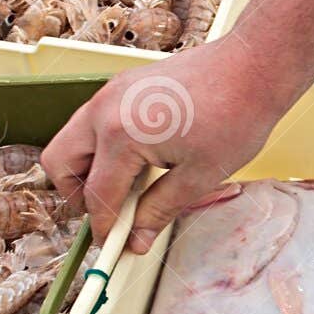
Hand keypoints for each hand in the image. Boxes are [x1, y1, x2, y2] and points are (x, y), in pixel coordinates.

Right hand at [42, 37, 290, 252]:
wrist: (252, 68)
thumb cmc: (234, 116)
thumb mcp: (199, 176)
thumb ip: (160, 210)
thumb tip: (137, 239)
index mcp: (119, 134)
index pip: (97, 195)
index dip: (105, 227)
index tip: (114, 246)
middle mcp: (103, 109)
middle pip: (61, 162)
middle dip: (78, 195)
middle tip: (112, 215)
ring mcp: (111, 92)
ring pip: (73, 139)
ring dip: (90, 169)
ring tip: (132, 189)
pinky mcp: (123, 85)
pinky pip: (95, 121)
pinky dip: (105, 147)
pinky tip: (143, 161)